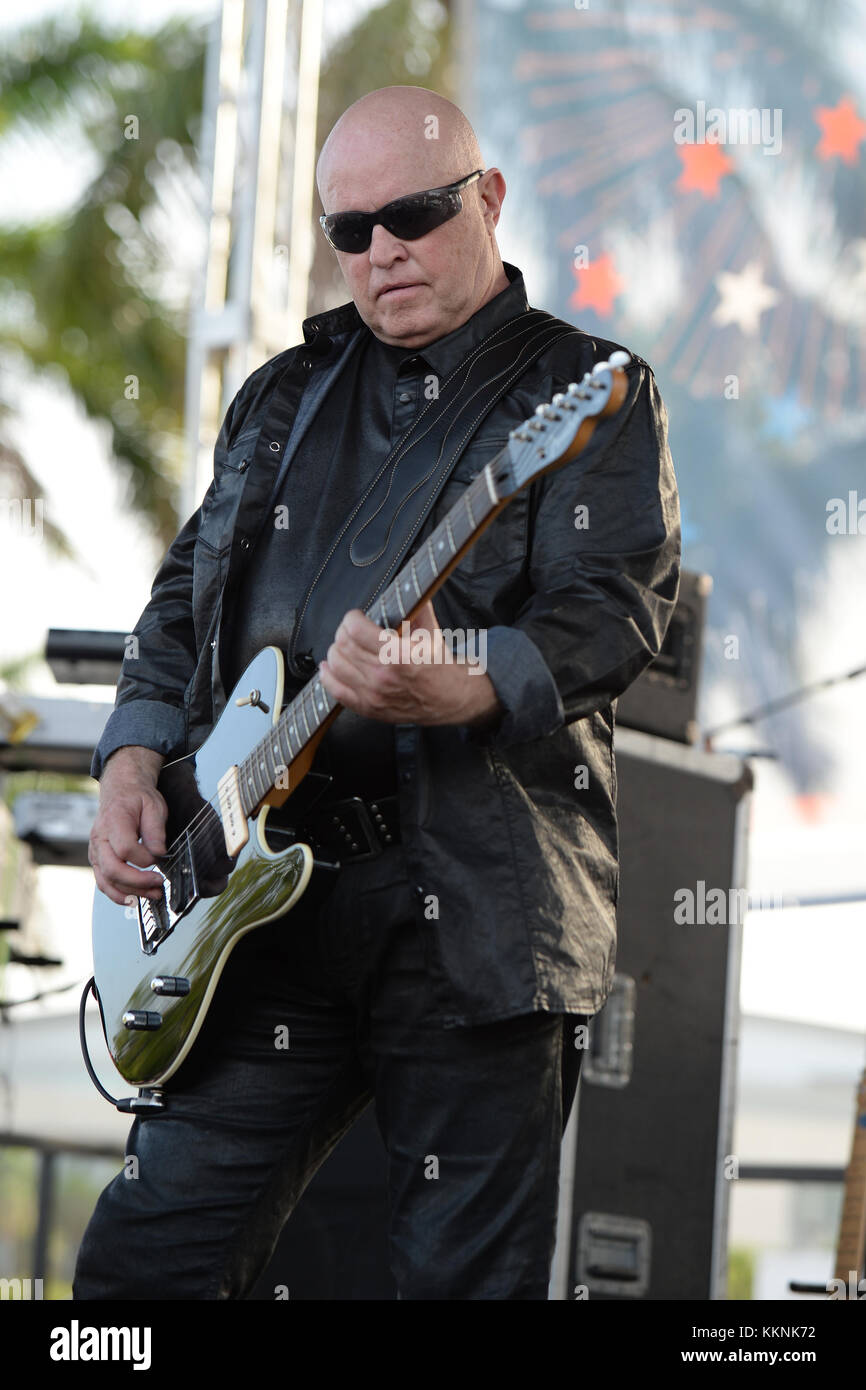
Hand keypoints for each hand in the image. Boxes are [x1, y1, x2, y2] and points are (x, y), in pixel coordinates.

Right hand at [88, 746, 167, 904]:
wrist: (121, 791)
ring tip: (152, 895)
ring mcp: (95, 851)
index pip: (125, 848)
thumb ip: (155, 830)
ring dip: (129, 893)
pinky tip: (134, 899)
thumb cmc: (137, 798)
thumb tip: (158, 853)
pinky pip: (103, 882)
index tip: (159, 858)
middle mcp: (100, 838)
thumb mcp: (154, 806)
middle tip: (159, 885)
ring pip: (106, 880)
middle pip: (113, 869)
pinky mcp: (97, 859)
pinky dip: (117, 894)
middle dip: (138, 882)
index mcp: (113, 821)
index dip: (144, 858)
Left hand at [318, 600, 502, 727]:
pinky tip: (330, 667)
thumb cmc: (441, 666)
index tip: (357, 616)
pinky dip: (328, 676)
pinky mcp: (368, 708)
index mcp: (398, 656)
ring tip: (346, 646)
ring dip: (336, 651)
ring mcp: (373, 695)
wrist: (451, 700)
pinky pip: (335, 690)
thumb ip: (416, 606)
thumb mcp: (432, 631)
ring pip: (335, 665)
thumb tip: (405, 583)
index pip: (354, 629)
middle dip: (344, 632)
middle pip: (342, 645)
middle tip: (352, 629)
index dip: (352, 617)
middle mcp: (383, 677)